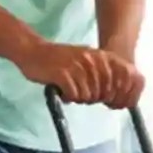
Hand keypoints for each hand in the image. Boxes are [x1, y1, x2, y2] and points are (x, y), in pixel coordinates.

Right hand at [15, 42, 141, 106]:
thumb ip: (100, 72)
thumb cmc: (59, 59)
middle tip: (79, 93)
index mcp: (99, 56)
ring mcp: (77, 66)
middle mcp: (91, 60)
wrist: (33, 51)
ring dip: (79, 98)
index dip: (114, 95)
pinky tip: (61, 91)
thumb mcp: (85, 59)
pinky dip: (67, 97)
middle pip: (103, 92)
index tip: (107, 101)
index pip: (119, 80)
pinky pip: (74, 95)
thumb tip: (114, 94)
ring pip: (88, 96)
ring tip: (69, 90)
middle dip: (92, 98)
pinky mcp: (63, 74)